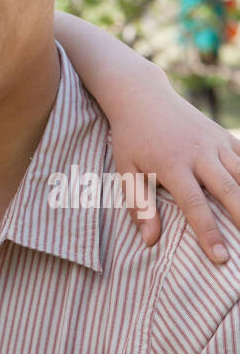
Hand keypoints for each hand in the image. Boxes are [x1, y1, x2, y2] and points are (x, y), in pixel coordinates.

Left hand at [110, 90, 239, 264]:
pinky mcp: (223, 135)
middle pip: (229, 190)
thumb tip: (150, 241)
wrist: (142, 96)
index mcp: (172, 164)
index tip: (220, 257)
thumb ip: (138, 205)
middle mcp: (199, 153)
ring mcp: (215, 142)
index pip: (194, 204)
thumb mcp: (125, 170)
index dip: (209, 232)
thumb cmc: (131, 139)